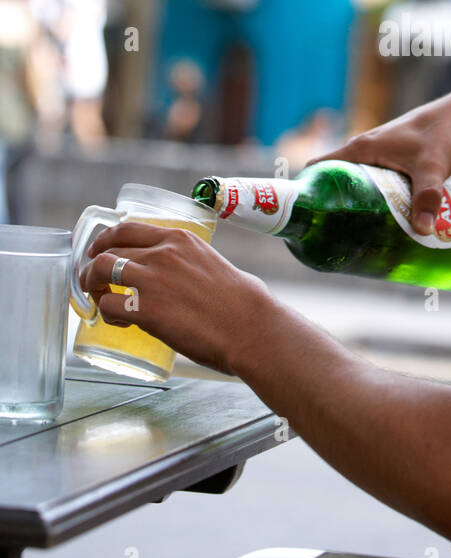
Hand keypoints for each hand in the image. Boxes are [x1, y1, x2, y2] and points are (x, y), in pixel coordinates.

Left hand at [77, 222, 277, 376]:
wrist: (251, 329)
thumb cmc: (245, 303)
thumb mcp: (215, 264)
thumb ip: (194, 263)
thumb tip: (192, 277)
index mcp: (180, 238)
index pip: (128, 229)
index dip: (106, 240)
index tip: (99, 251)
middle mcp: (163, 253)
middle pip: (107, 249)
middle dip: (92, 265)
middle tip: (92, 280)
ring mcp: (152, 280)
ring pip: (99, 271)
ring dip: (91, 286)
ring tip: (98, 300)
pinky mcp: (146, 309)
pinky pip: (108, 305)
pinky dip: (106, 314)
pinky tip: (119, 322)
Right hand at [305, 93, 450, 233]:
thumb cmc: (441, 134)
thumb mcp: (432, 168)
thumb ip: (427, 198)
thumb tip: (423, 231)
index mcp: (360, 148)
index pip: (318, 167)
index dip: (308, 189)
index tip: (309, 218)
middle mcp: (363, 150)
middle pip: (337, 180)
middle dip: (335, 207)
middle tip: (339, 237)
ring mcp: (377, 155)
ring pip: (357, 183)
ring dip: (357, 205)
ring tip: (359, 235)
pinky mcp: (390, 160)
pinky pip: (372, 182)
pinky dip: (373, 199)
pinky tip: (384, 220)